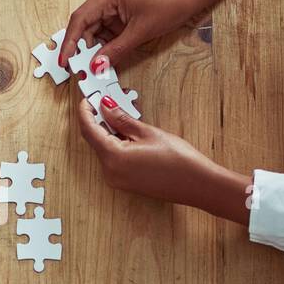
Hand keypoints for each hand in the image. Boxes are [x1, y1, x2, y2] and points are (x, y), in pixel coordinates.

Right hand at [60, 0, 204, 71]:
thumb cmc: (171, 2)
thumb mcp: (141, 32)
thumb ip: (116, 50)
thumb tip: (97, 65)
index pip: (79, 20)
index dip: (70, 43)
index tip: (64, 62)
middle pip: (85, 24)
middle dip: (82, 47)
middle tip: (80, 69)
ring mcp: (114, 0)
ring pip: (96, 27)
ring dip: (95, 46)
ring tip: (95, 66)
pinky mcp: (123, 6)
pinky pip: (108, 26)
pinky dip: (107, 41)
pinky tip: (108, 55)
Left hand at [77, 97, 249, 219]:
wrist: (197, 184)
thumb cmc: (178, 160)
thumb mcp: (148, 133)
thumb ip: (122, 119)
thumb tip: (106, 107)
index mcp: (113, 158)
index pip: (89, 130)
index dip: (85, 112)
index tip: (88, 99)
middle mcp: (110, 172)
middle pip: (95, 140)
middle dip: (99, 120)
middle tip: (108, 101)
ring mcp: (117, 180)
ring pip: (104, 149)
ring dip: (109, 131)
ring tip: (124, 114)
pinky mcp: (125, 182)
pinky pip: (113, 159)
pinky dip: (116, 144)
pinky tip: (128, 133)